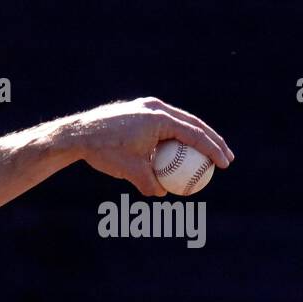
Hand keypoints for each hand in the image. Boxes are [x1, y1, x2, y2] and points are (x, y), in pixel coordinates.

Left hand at [68, 97, 233, 196]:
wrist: (76, 134)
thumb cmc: (103, 151)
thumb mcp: (129, 171)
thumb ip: (149, 182)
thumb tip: (163, 194)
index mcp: (158, 118)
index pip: (194, 133)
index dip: (213, 149)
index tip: (224, 164)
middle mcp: (155, 108)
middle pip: (193, 124)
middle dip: (212, 141)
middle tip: (225, 158)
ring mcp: (147, 107)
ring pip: (179, 123)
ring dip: (194, 138)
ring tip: (206, 157)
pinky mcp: (139, 111)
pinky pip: (163, 125)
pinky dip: (174, 138)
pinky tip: (179, 154)